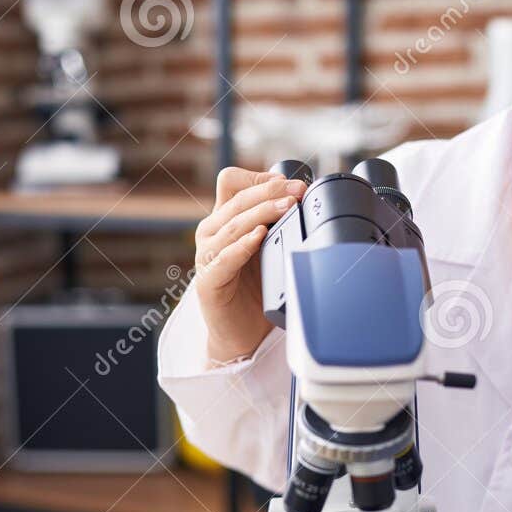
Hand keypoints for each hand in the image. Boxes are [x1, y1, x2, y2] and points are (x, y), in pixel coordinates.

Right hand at [191, 166, 307, 362]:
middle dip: (270, 191)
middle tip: (297, 191)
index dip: (258, 177)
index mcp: (223, 219)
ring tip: (286, 208)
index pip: (230, 182)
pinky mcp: (208, 282)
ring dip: (262, 213)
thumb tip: (304, 197)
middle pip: (236, 199)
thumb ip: (277, 223)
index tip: (288, 182)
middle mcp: (211, 233)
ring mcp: (207, 257)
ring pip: (232, 225)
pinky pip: (224, 258)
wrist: (242, 333)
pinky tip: (260, 237)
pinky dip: (242, 245)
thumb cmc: (256, 289)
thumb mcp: (270, 247)